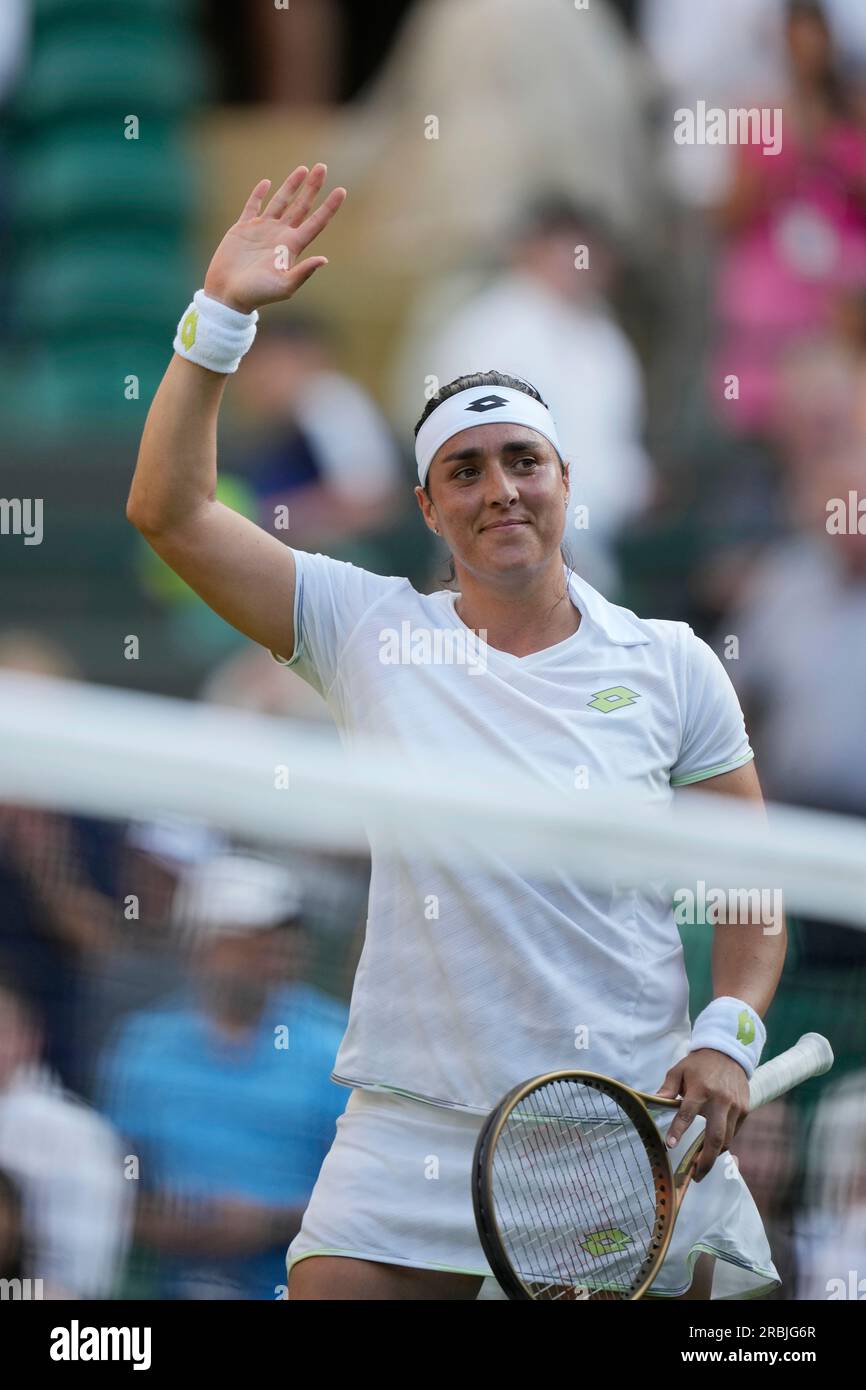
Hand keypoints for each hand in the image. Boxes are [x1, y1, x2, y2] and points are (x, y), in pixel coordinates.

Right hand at [203, 163, 346, 314]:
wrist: (228, 295)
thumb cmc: (258, 294)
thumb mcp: (284, 286)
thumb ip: (303, 272)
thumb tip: (324, 259)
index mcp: (292, 247)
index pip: (316, 222)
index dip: (329, 207)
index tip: (341, 190)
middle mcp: (280, 235)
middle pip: (302, 206)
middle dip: (313, 187)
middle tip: (323, 167)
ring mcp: (262, 230)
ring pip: (281, 201)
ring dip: (291, 185)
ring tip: (303, 169)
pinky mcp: (243, 228)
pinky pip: (253, 206)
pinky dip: (259, 194)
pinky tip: (267, 183)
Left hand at [654, 1049, 749, 1181]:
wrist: (729, 1053)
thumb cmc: (699, 1064)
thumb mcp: (679, 1070)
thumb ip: (667, 1088)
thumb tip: (653, 1102)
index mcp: (700, 1090)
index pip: (687, 1113)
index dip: (678, 1130)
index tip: (669, 1145)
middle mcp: (720, 1101)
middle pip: (715, 1137)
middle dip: (706, 1160)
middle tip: (696, 1175)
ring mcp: (735, 1107)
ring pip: (727, 1139)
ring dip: (715, 1154)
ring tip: (702, 1165)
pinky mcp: (745, 1110)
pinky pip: (734, 1132)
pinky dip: (725, 1142)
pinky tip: (715, 1148)